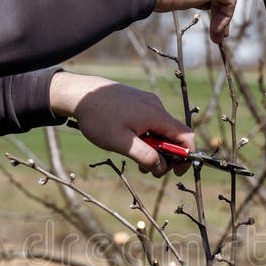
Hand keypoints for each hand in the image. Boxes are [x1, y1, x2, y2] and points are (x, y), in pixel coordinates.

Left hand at [49, 71, 194, 177]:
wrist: (79, 93)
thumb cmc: (99, 118)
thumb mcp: (122, 143)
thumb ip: (145, 156)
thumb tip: (162, 167)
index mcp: (156, 115)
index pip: (185, 136)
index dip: (186, 156)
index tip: (177, 172)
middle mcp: (156, 106)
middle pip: (174, 135)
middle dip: (166, 156)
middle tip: (149, 169)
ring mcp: (147, 103)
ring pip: (161, 130)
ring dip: (155, 148)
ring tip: (136, 158)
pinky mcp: (138, 102)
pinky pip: (151, 123)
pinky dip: (147, 137)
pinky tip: (130, 143)